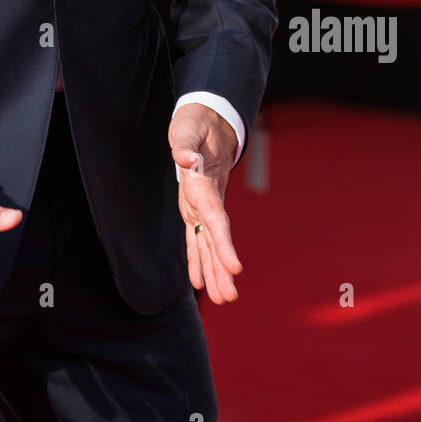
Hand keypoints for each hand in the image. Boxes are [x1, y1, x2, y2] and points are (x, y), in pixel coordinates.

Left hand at [169, 104, 241, 303]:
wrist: (208, 122)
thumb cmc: (195, 124)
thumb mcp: (188, 128)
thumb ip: (185, 143)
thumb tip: (185, 159)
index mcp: (206, 185)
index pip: (217, 220)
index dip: (224, 244)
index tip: (235, 268)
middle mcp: (207, 200)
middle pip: (216, 239)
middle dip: (222, 268)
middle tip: (229, 298)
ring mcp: (202, 205)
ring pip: (208, 243)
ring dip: (214, 271)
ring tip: (223, 299)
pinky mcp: (193, 208)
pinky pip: (196, 238)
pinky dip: (198, 260)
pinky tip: (201, 283)